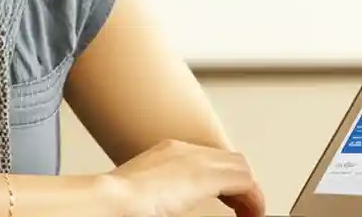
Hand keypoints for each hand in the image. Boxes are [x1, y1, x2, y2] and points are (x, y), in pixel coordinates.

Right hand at [105, 139, 265, 216]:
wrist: (109, 201)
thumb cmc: (117, 205)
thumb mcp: (143, 196)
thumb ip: (161, 196)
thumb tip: (166, 206)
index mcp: (167, 154)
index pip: (208, 160)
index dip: (223, 183)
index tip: (228, 203)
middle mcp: (183, 151)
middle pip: (228, 160)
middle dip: (239, 185)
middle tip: (244, 209)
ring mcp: (194, 159)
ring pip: (240, 167)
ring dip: (248, 192)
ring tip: (251, 214)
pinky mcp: (205, 174)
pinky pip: (245, 182)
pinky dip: (252, 199)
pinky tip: (251, 214)